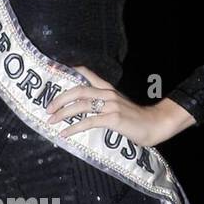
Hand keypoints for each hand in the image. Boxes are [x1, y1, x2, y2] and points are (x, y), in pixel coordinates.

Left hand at [45, 66, 195, 146]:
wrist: (155, 124)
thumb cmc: (136, 119)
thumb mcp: (118, 105)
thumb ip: (103, 103)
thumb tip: (84, 108)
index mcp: (108, 88)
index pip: (87, 74)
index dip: (70, 71)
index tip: (53, 70)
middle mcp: (108, 93)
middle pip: (78, 90)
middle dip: (60, 99)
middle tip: (48, 108)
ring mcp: (111, 105)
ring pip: (81, 105)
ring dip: (63, 113)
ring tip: (51, 120)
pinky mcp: (113, 119)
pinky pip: (89, 122)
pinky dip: (74, 128)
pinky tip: (65, 133)